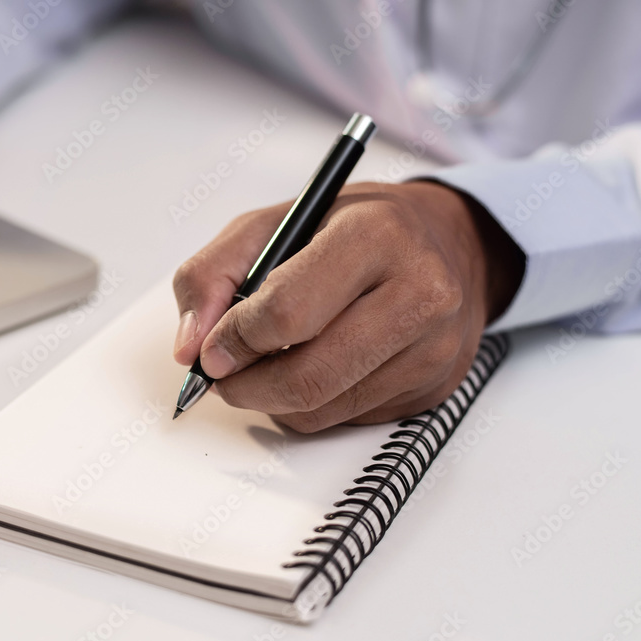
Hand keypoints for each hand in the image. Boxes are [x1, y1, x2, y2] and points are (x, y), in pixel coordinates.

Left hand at [172, 181, 522, 431]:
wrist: (450, 242)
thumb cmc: (357, 227)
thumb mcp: (276, 221)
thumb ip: (214, 272)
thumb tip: (190, 346)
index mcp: (376, 236)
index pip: (289, 312)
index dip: (235, 339)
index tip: (210, 349)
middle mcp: (419, 293)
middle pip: (308, 376)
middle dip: (246, 386)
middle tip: (222, 375)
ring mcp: (434, 348)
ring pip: (322, 409)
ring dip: (272, 399)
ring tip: (262, 366)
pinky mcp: (434, 388)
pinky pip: (346, 418)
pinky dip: (310, 404)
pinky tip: (311, 367)